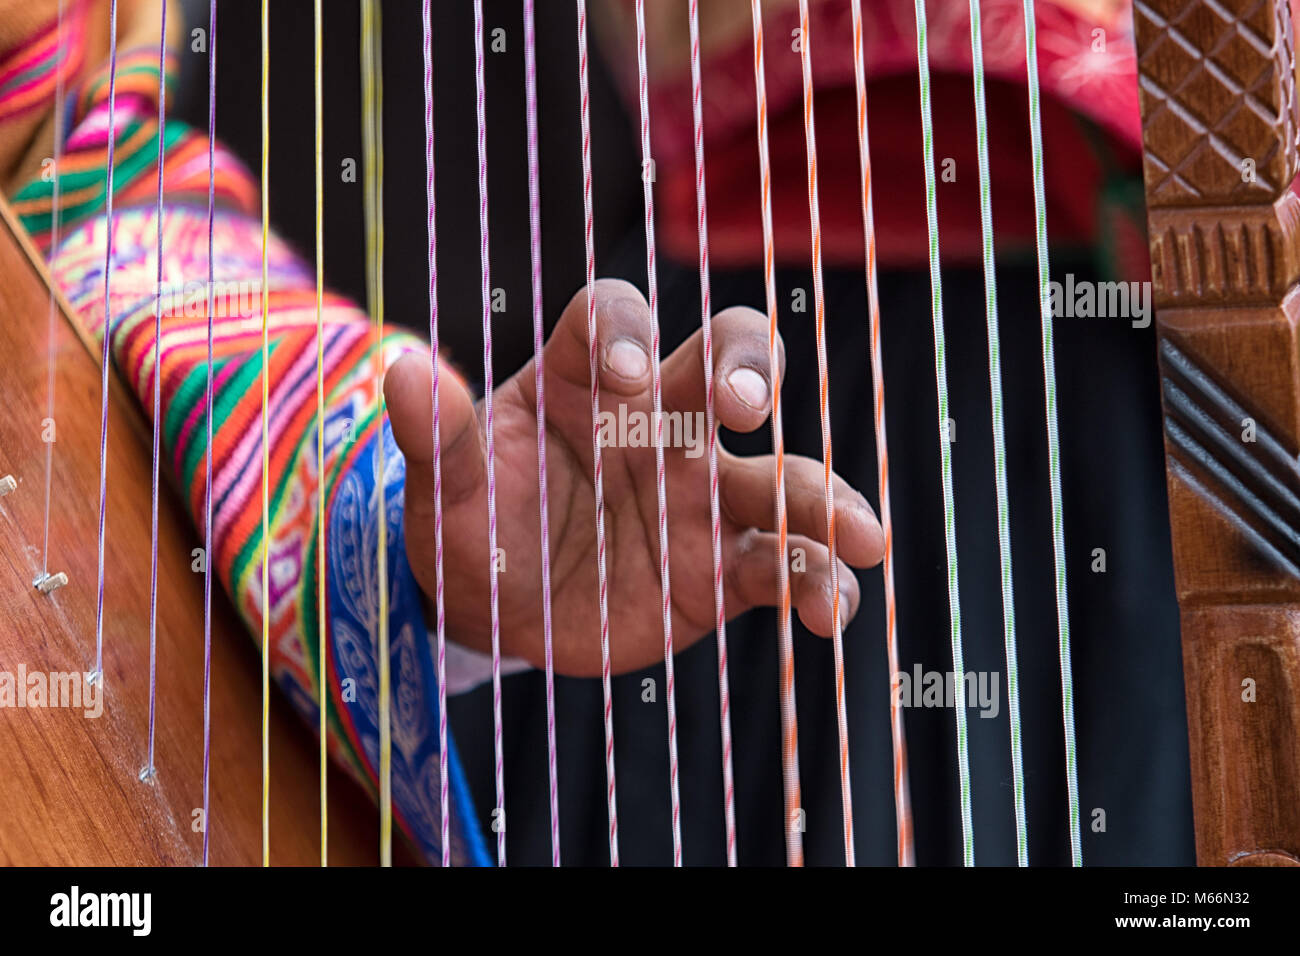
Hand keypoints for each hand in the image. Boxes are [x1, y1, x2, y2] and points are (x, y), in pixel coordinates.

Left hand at [384, 279, 883, 676]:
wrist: (500, 607)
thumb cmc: (473, 526)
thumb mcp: (447, 489)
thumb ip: (438, 437)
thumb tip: (399, 368)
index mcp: (586, 378)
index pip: (614, 317)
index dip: (624, 330)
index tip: (622, 371)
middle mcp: (660, 419)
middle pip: (726, 358)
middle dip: (746, 367)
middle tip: (746, 406)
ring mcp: (701, 492)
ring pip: (782, 472)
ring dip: (826, 497)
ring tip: (860, 538)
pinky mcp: (724, 564)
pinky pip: (784, 563)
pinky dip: (816, 581)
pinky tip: (829, 609)